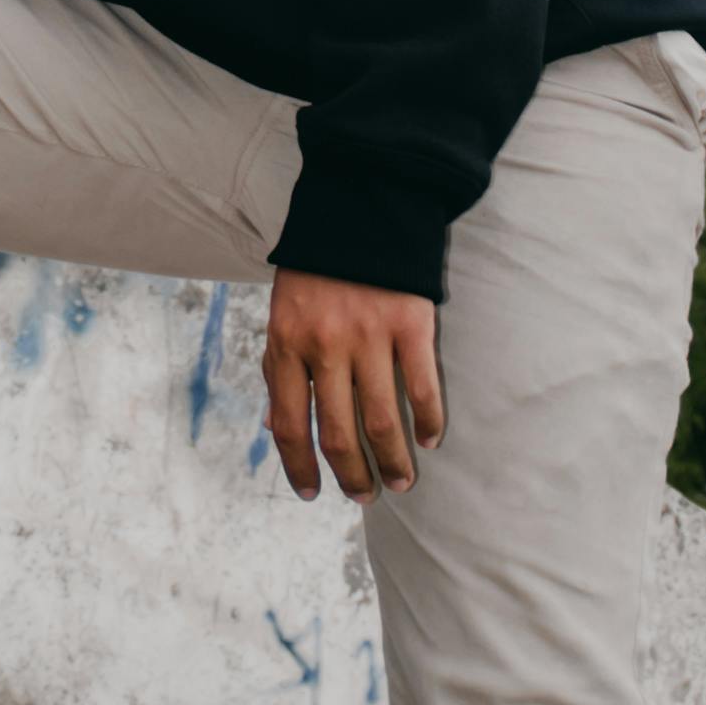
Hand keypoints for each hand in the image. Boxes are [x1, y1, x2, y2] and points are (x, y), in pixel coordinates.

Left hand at [264, 273, 446, 504]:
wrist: (359, 207)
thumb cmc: (316, 271)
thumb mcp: (282, 315)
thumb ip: (279, 369)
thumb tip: (276, 427)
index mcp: (286, 344)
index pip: (288, 425)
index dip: (299, 467)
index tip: (312, 493)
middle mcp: (326, 345)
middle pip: (338, 433)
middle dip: (353, 476)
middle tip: (366, 497)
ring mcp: (370, 335)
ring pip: (383, 421)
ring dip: (393, 461)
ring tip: (401, 482)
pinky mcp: (411, 323)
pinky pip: (422, 387)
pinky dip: (429, 420)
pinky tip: (429, 439)